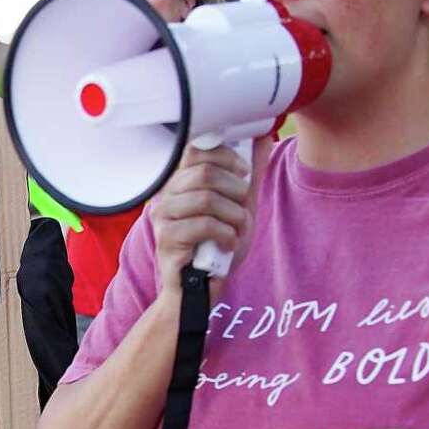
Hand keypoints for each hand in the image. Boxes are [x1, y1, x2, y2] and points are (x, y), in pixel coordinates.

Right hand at [149, 135, 269, 288]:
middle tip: (243, 206)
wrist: (199, 290)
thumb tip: (264, 137)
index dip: (226, 155)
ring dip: (233, 215)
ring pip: (206, 198)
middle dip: (235, 188)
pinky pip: (204, 225)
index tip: (244, 171)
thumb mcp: (238, 206)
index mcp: (180, 182)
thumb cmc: (215, 248)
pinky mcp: (167, 239)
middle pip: (204, 172)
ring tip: (237, 229)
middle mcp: (166, 195)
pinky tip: (228, 244)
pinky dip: (226, 234)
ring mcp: (163, 216)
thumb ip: (249, 175)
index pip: (196, 150)